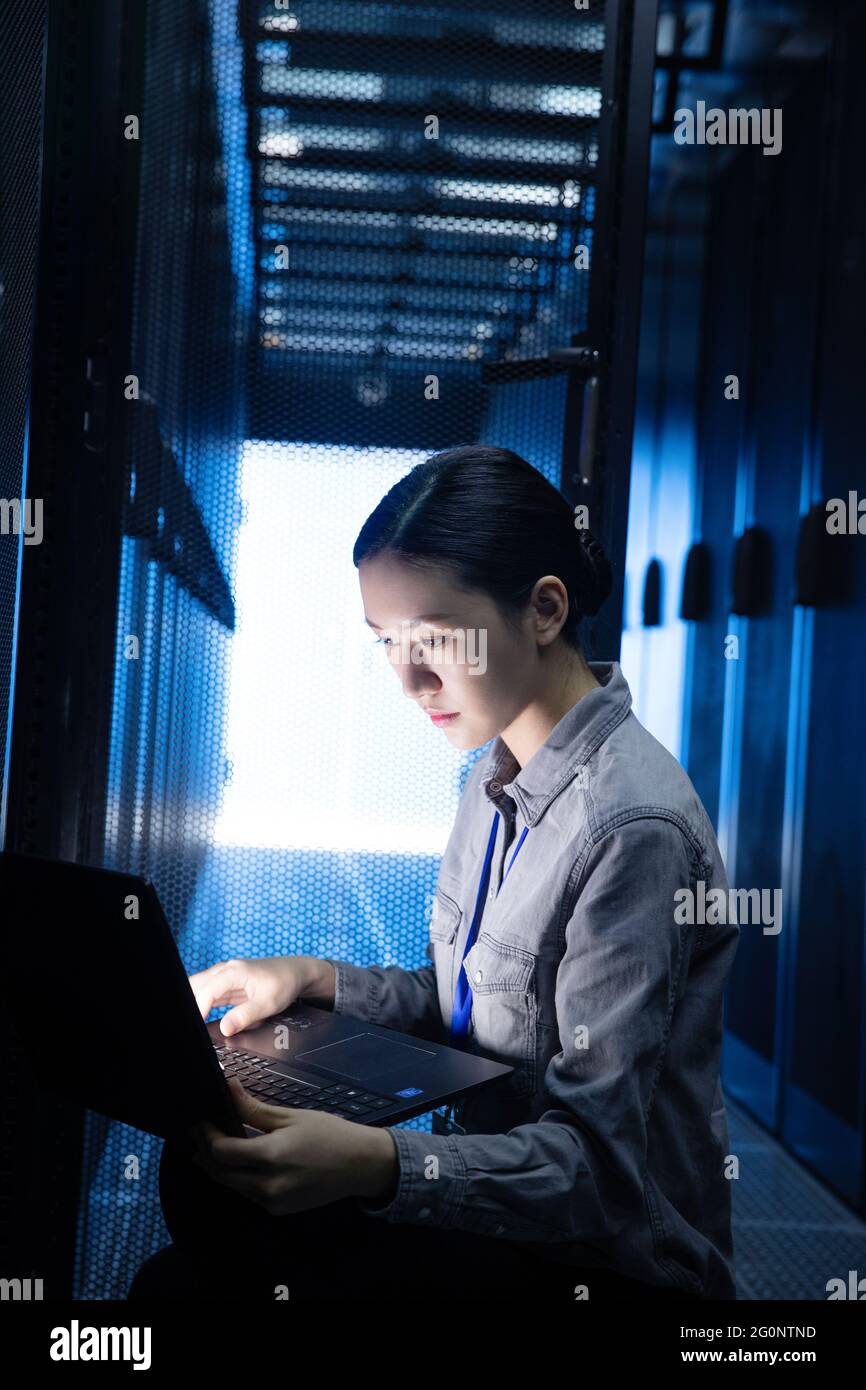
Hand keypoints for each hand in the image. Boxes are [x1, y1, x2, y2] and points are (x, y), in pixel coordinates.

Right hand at [187, 955, 335, 1035]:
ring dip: (196, 1002)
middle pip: (197, 986)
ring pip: (201, 987)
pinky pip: (209, 992)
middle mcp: (226, 970)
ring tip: (196, 1019)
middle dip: (193, 1003)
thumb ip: (245, 1016)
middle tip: (193, 1023)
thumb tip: (225, 1029)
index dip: (200, 1010)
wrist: (296, 972)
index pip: (207, 991)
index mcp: (234, 971)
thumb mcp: (268, 1004)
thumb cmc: (285, 983)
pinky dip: (203, 1003)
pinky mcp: (228, 983)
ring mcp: (226, 975)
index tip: (199, 1026)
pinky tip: (201, 1015)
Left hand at [189, 1077, 398, 1213]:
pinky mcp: (277, 1210)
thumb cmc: (328, 1134)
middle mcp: (268, 1185)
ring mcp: (272, 1202)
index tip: (201, 1122)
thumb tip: (228, 1087)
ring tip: (210, 1148)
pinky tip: (237, 1163)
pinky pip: (247, 1194)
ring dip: (218, 1168)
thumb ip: (254, 1108)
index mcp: (271, 1157)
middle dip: (204, 1153)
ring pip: (231, 1186)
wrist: (359, 1165)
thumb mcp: (290, 1117)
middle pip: (220, 1173)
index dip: (206, 1136)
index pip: (222, 1151)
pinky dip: (237, 1178)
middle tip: (198, 1134)